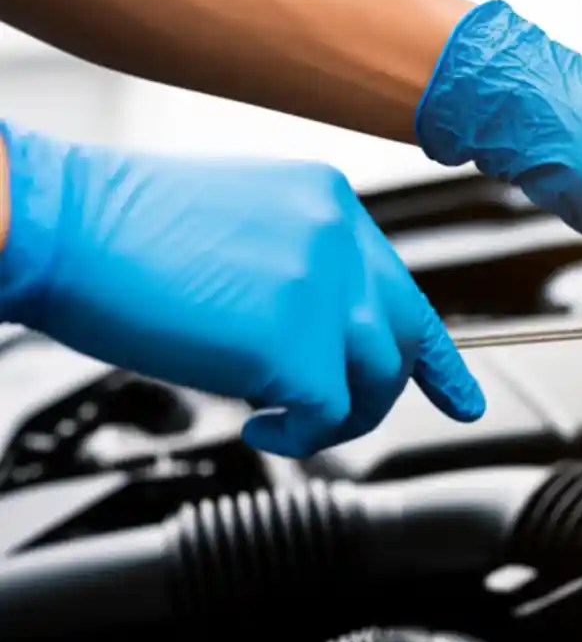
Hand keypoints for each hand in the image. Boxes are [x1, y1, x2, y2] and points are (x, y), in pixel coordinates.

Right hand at [0, 121, 483, 456]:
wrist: (61, 224)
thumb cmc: (122, 230)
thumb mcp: (242, 225)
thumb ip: (301, 269)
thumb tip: (322, 331)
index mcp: (331, 204)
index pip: (405, 290)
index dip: (437, 354)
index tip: (461, 396)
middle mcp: (341, 241)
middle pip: (402, 340)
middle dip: (381, 393)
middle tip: (337, 417)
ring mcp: (323, 290)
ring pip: (375, 382)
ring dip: (334, 418)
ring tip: (279, 418)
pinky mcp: (294, 343)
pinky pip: (328, 415)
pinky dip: (299, 437)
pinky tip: (259, 425)